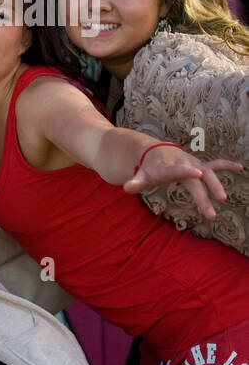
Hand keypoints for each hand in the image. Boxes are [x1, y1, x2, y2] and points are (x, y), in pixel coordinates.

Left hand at [124, 145, 240, 218]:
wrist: (155, 151)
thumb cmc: (149, 168)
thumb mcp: (141, 176)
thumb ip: (135, 182)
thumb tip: (126, 188)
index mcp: (168, 167)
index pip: (176, 170)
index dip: (186, 171)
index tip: (197, 174)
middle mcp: (183, 164)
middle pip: (196, 179)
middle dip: (204, 194)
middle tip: (211, 213)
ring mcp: (194, 164)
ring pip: (209, 172)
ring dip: (216, 185)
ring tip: (223, 198)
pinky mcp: (201, 165)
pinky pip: (216, 164)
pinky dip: (227, 165)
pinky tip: (240, 168)